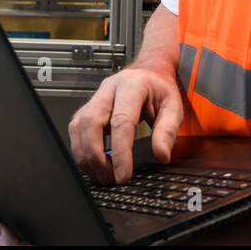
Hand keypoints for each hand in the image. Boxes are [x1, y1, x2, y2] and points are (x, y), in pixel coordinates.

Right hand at [68, 61, 182, 183]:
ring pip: (78, 126)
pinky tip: (93, 165)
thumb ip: (168, 130)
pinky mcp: (87, 107)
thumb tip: (161, 155)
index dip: (120, 152)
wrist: (148, 71)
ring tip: (102, 176)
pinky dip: (81, 150)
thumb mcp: (174, 106)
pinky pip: (76, 129)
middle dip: (95, 155)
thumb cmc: (159, 89)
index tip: (124, 175)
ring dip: (85, 155)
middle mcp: (108, 89)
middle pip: (90, 122)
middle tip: (109, 178)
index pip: (121, 121)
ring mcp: (95, 97)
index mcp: (131, 85)